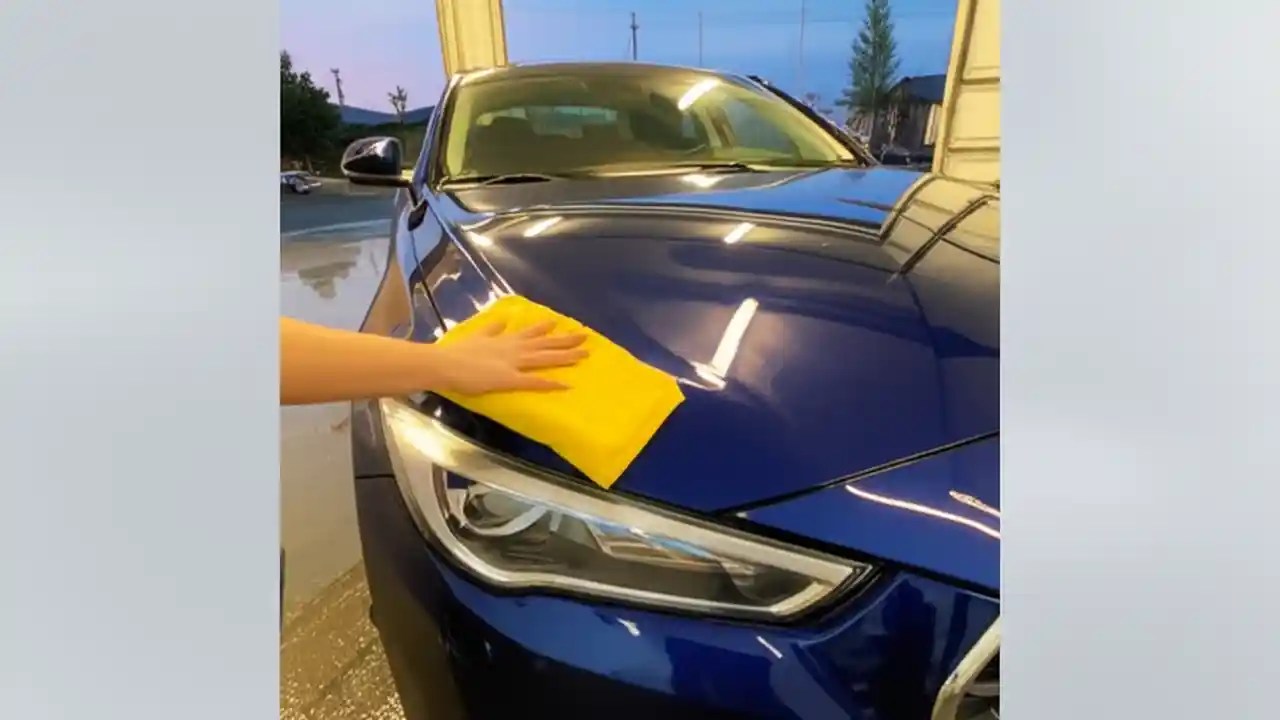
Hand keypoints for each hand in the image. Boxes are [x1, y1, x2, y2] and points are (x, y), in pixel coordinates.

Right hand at [433, 320, 588, 395]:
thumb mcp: (477, 336)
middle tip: (586, 335)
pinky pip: (534, 382)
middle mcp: (514, 348)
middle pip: (545, 343)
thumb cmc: (457, 353)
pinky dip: (550, 383)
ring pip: (545, 358)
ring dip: (566, 356)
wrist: (445, 363)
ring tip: (585, 354)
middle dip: (566, 340)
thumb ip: (490, 330)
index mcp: (505, 340)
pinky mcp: (509, 379)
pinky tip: (566, 384)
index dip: (545, 328)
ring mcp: (513, 363)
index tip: (558, 322)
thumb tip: (500, 320)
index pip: (530, 332)